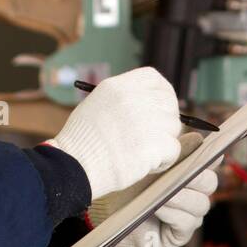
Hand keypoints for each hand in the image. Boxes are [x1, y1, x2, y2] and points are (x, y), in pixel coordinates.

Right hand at [48, 67, 181, 199]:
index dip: (162, 93)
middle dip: (165, 120)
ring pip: (173, 127)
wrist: (73, 167)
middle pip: (169, 102)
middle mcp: (135, 98)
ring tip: (139, 154)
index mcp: (118, 87)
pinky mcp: (155, 144)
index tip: (161, 106)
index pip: (154, 78)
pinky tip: (144, 165)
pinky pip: (173, 149)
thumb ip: (122, 100)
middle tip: (153, 137)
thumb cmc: (81, 143)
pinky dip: (163, 161)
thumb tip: (149, 103)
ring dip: (162, 142)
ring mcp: (146, 120)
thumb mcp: (96, 105)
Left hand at [88, 133, 221, 246]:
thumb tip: (198, 139)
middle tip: (182, 173)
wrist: (106, 209)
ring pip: (201, 204)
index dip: (211, 157)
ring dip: (182, 197)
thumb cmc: (129, 182)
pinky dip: (174, 213)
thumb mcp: (152, 164)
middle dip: (196, 177)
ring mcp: (189, 215)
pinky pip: (187, 222)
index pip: (211, 163)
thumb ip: (174, 153)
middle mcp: (194, 194)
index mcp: (190, 172)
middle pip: (210, 183)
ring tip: (163, 193)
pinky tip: (159, 207)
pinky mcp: (180, 234)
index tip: (207, 153)